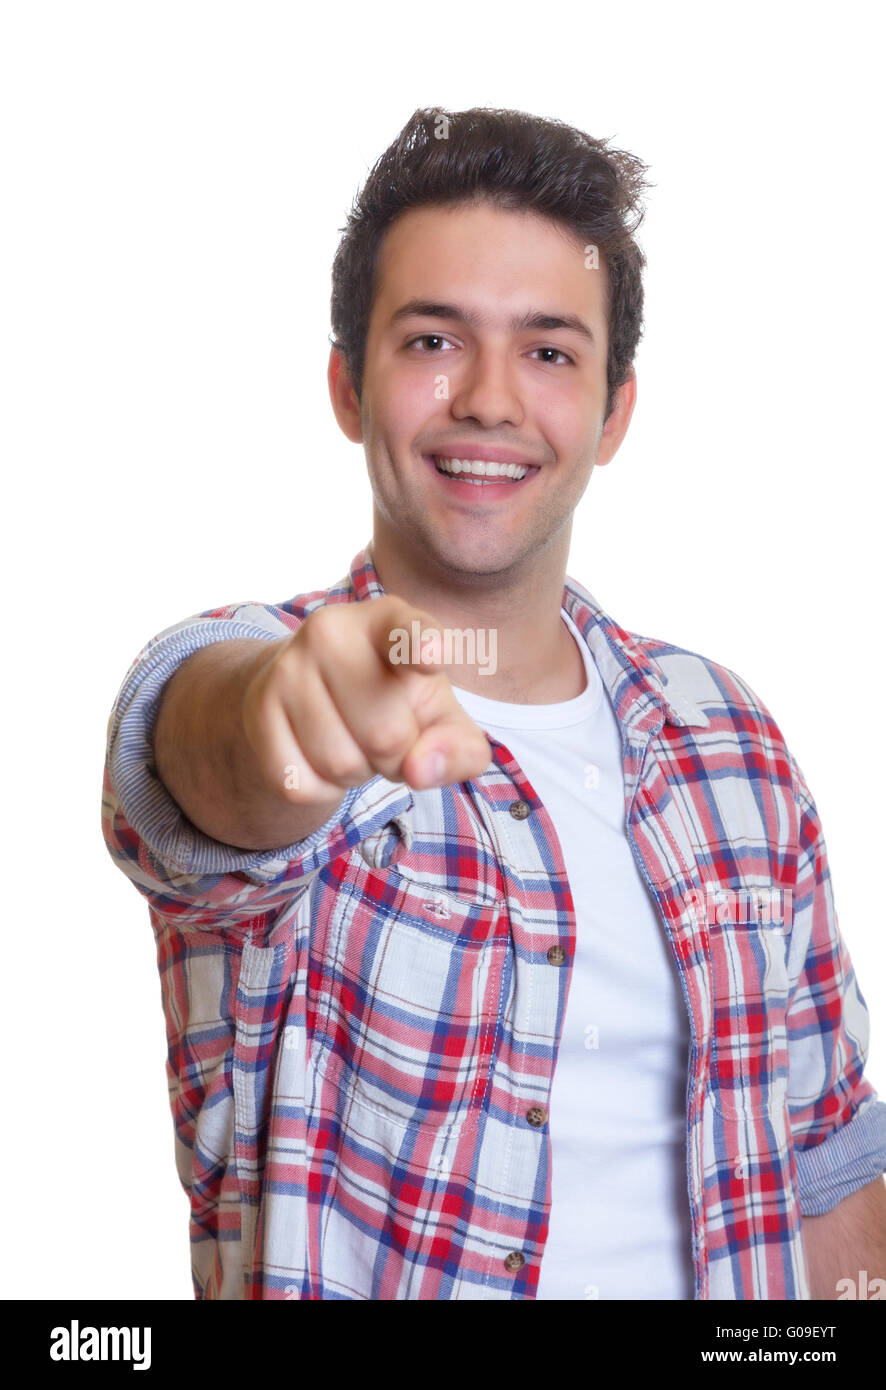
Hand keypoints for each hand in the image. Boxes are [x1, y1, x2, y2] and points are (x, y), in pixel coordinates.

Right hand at [240, 596, 492, 804]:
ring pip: (340, 764)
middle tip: (386, 736)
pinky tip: (318, 755)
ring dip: (356, 774)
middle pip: (385, 735)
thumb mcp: (440, 718)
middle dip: (396, 758)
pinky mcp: (257, 708)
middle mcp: (332, 630)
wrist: (309, 695)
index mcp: (390, 620)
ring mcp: (288, 666)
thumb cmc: (394, 701)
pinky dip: (320, 789)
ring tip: (352, 740)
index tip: (434, 656)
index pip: (407, 631)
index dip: (423, 646)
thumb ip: (458, 747)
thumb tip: (420, 769)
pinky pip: (300, 783)